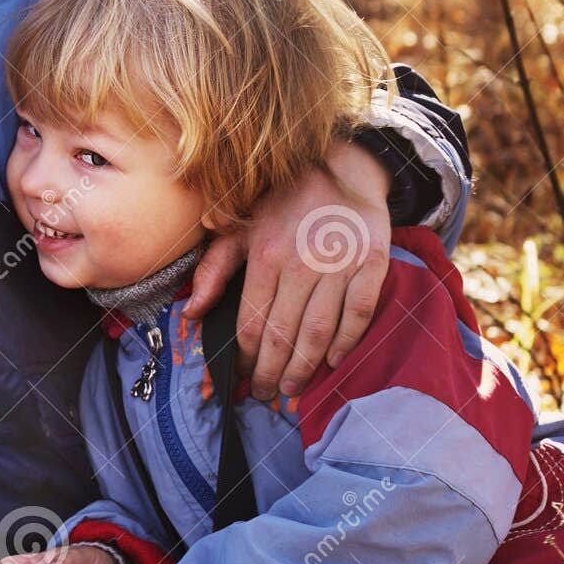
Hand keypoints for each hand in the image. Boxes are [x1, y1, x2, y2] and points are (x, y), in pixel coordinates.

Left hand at [185, 141, 390, 403]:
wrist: (342, 167)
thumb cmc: (283, 202)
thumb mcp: (240, 228)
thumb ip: (214, 270)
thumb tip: (191, 314)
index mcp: (264, 255)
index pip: (251, 322)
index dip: (244, 356)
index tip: (241, 376)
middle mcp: (301, 262)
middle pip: (282, 334)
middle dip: (270, 372)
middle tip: (265, 396)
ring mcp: (339, 264)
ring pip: (319, 331)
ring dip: (304, 368)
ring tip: (291, 390)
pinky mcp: (372, 263)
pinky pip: (359, 312)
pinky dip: (347, 342)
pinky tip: (334, 363)